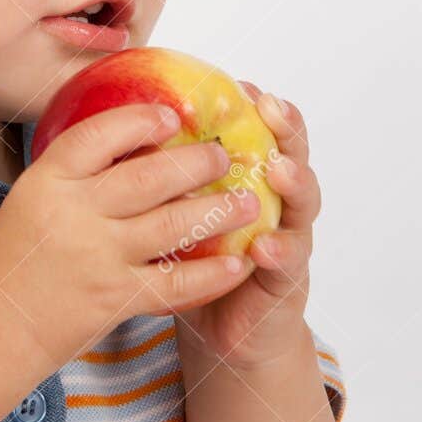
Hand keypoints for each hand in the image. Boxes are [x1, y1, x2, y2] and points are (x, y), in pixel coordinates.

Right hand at [0, 103, 264, 368]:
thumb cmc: (7, 262)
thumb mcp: (30, 200)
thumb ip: (75, 176)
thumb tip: (130, 144)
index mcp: (48, 180)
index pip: (101, 135)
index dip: (141, 120)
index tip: (171, 116)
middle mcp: (75, 213)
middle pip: (150, 176)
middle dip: (197, 162)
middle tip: (224, 154)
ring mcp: (97, 257)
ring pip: (174, 224)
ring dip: (218, 210)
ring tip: (247, 200)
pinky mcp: (115, 298)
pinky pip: (176, 282)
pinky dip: (212, 273)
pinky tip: (237, 264)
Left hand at [174, 83, 320, 369]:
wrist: (226, 335)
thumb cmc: (196, 266)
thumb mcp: (182, 215)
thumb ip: (168, 178)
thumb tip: (119, 131)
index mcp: (252, 180)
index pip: (261, 133)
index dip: (257, 107)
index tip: (241, 85)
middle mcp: (278, 203)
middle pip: (292, 156)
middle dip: (285, 129)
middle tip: (271, 109)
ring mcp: (289, 240)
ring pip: (302, 204)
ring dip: (294, 183)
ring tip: (279, 170)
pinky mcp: (286, 284)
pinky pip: (288, 265)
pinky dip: (279, 252)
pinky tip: (265, 246)